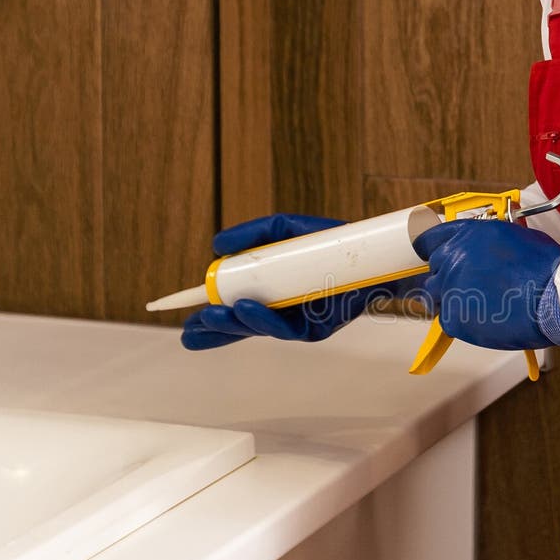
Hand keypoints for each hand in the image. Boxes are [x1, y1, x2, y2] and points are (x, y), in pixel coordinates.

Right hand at [181, 214, 397, 349]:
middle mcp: (284, 310)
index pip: (236, 308)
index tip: (182, 321)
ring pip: (262, 329)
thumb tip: (217, 244)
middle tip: (190, 331)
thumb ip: (256, 234)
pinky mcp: (320, 326)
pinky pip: (288, 327)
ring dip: (235, 323)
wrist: (376, 253)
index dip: (211, 317)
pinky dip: (265, 319)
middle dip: (216, 330)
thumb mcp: (289, 229)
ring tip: (212, 315)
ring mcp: (301, 320)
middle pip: (243, 326)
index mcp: (274, 292)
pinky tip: (245, 309)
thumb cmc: (334, 241)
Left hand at [412, 220, 559, 349]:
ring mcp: (451, 288)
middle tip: (471, 286)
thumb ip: (487, 242)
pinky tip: (486, 319)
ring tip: (480, 306)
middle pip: (435, 270)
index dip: (431, 248)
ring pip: (437, 297)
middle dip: (449, 277)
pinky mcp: (454, 317)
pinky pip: (448, 321)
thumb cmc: (544, 268)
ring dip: (453, 300)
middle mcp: (453, 258)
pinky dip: (463, 322)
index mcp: (467, 234)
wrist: (553, 298)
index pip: (429, 239)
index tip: (433, 255)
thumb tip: (484, 250)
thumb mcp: (516, 236)